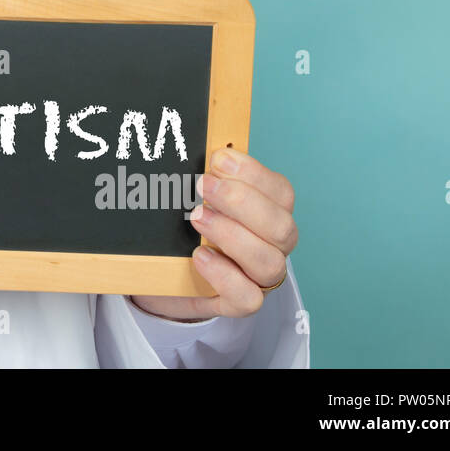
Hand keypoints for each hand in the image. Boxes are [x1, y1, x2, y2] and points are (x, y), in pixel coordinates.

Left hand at [129, 147, 296, 322]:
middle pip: (282, 227)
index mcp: (269, 212)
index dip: (253, 173)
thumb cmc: (187, 229)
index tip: (217, 159)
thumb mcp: (196, 198)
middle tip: (202, 185)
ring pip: (270, 262)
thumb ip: (206, 177)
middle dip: (241, 201)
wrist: (167, 274)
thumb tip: (197, 148)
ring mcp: (259, 277)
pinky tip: (199, 256)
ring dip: (232, 235)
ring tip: (197, 218)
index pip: (281, 191)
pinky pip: (248, 298)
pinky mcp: (239, 302)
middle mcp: (272, 246)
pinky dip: (224, 275)